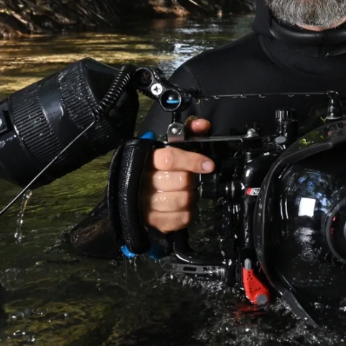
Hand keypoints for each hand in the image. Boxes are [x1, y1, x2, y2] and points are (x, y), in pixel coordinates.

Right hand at [140, 117, 212, 231]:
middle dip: (192, 180)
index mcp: (147, 160)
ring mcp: (146, 203)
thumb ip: (187, 133)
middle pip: (182, 180)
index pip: (170, 158)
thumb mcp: (170, 147)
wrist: (137, 197)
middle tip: (190, 180)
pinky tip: (183, 207)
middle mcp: (143, 181)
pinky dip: (188, 213)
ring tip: (186, 193)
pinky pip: (181, 218)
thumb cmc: (158, 169)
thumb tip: (202, 125)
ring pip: (183, 200)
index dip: (193, 161)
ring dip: (191, 197)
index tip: (208, 165)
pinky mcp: (153, 221)